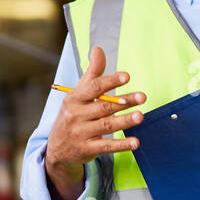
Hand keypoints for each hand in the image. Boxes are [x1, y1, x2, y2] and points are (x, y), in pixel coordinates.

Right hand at [44, 46, 145, 199]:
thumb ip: (92, 74)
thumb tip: (98, 49)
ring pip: (106, 126)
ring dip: (124, 121)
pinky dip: (121, 144)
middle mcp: (75, 115)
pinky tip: (135, 142)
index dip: (110, 81)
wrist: (57, 149)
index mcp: (74, 98)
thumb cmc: (73, 115)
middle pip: (103, 106)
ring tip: (140, 116)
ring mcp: (80, 134)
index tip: (127, 76)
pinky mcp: (86, 150)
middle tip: (143, 97)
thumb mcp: (78, 94)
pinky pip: (106, 146)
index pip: (93, 87)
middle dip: (124, 101)